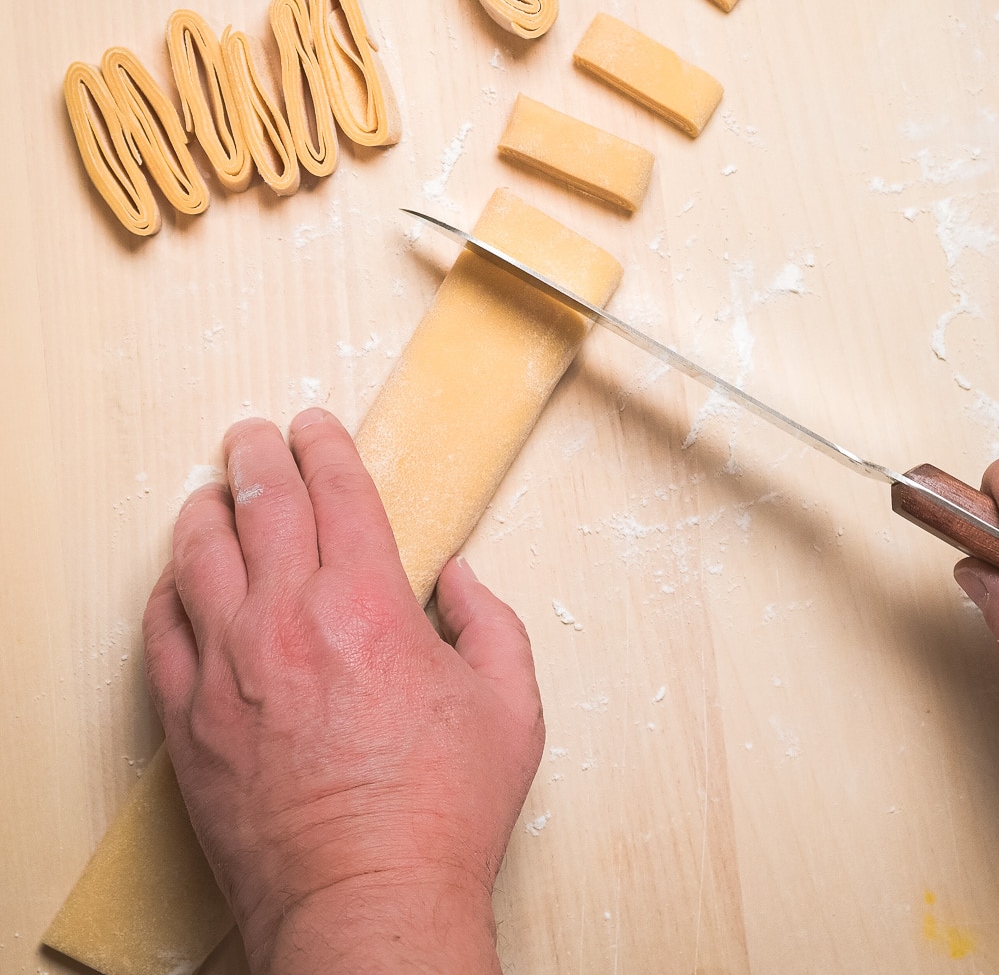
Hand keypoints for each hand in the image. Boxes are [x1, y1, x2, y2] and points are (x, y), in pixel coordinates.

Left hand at [142, 409, 544, 974]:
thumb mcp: (509, 702)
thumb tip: (459, 579)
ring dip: (206, 508)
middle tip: (256, 434)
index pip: (338, 493)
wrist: (365, 900)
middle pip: (262, 505)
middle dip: (260, 455)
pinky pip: (161, 626)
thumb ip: (491, 621)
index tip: (317, 425)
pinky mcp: (188, 716)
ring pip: (199, 553)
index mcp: (367, 604)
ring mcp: (227, 666)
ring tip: (212, 491)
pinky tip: (179, 576)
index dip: (327, 447)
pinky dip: (169, 587)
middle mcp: (288, 619)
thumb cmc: (439, 811)